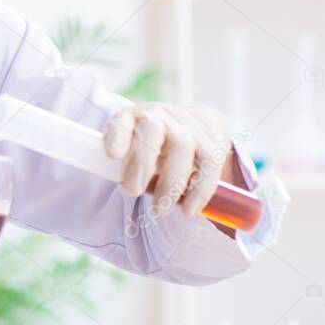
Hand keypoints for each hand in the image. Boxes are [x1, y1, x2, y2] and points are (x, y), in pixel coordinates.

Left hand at [103, 104, 234, 217]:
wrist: (194, 124)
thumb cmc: (154, 144)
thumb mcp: (133, 148)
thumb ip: (125, 164)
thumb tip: (126, 188)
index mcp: (133, 117)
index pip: (122, 120)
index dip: (117, 136)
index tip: (112, 155)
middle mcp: (160, 115)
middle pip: (151, 131)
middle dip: (141, 163)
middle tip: (133, 190)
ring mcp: (187, 124)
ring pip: (182, 148)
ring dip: (171, 184)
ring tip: (160, 209)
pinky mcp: (211, 137)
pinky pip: (209, 163)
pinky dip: (199, 191)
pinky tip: (188, 209)